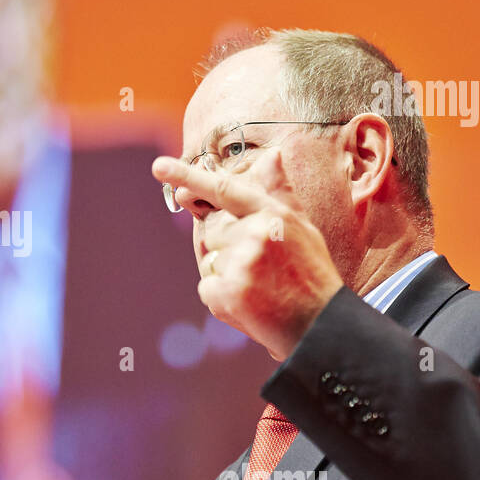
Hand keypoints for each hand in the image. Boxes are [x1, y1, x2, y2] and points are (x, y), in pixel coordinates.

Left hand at [152, 148, 343, 360]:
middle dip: (226, 245)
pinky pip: (207, 286)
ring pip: (209, 259)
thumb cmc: (310, 273)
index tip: (159, 166)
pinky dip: (221, 297)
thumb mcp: (302, 227)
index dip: (188, 176)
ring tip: (260, 286)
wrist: (321, 325)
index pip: (222, 189)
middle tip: (260, 266)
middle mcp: (255, 233)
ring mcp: (241, 263)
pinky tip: (250, 303)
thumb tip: (272, 155)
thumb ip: (279, 192)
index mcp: (272, 213)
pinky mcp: (229, 293)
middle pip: (211, 230)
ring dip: (226, 273)